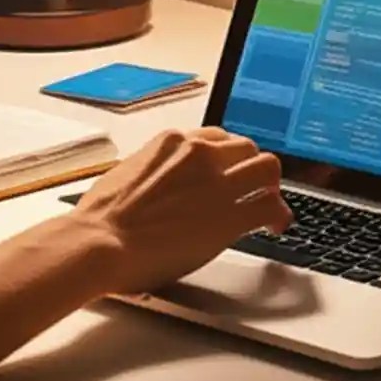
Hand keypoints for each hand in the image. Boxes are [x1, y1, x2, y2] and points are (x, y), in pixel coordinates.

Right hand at [72, 127, 291, 295]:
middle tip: (251, 189)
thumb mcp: (128, 173)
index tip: (229, 170)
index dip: (227, 156)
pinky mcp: (229, 215)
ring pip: (267, 169)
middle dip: (251, 168)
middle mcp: (199, 153)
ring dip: (270, 186)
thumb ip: (156, 169)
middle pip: (246, 148)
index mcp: (173, 141)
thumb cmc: (102, 218)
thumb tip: (161, 181)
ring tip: (268, 205)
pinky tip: (276, 227)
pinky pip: (270, 206)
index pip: (216, 137)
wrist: (100, 242)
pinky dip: (279, 216)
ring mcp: (217, 182)